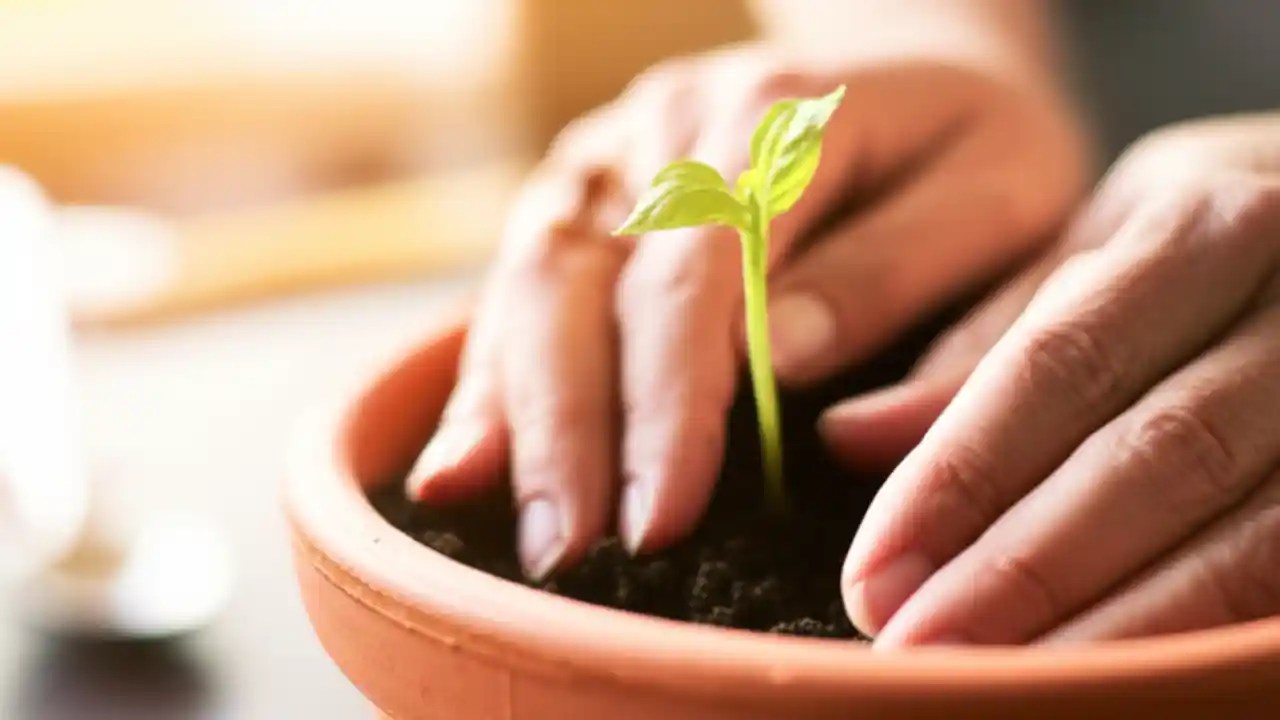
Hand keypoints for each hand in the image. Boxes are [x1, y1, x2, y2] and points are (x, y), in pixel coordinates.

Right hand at [408, 44, 1086, 578]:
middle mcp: (670, 126)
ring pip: (532, 280)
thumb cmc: (971, 155)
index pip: (699, 266)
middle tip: (572, 550)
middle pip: (585, 275)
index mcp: (776, 115)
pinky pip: (517, 288)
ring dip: (516, 414)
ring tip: (527, 532)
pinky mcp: (586, 200)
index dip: (671, 397)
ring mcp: (615, 159)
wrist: (916, 76)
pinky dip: (487, 383)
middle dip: (569, 423)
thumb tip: (790, 363)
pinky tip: (461, 469)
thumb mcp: (1005, 198)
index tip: (663, 514)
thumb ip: (905, 275)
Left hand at [827, 114, 1279, 644]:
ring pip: (1249, 538)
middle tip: (918, 647)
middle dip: (1024, 568)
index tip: (875, 572)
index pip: (1058, 365)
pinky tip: (1128, 683)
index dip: (960, 477)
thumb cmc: (1212, 256)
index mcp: (1203, 228)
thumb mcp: (1104, 258)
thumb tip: (847, 436)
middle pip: (1153, 455)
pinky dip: (1204, 636)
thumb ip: (991, 349)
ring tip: (1006, 688)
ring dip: (1118, 627)